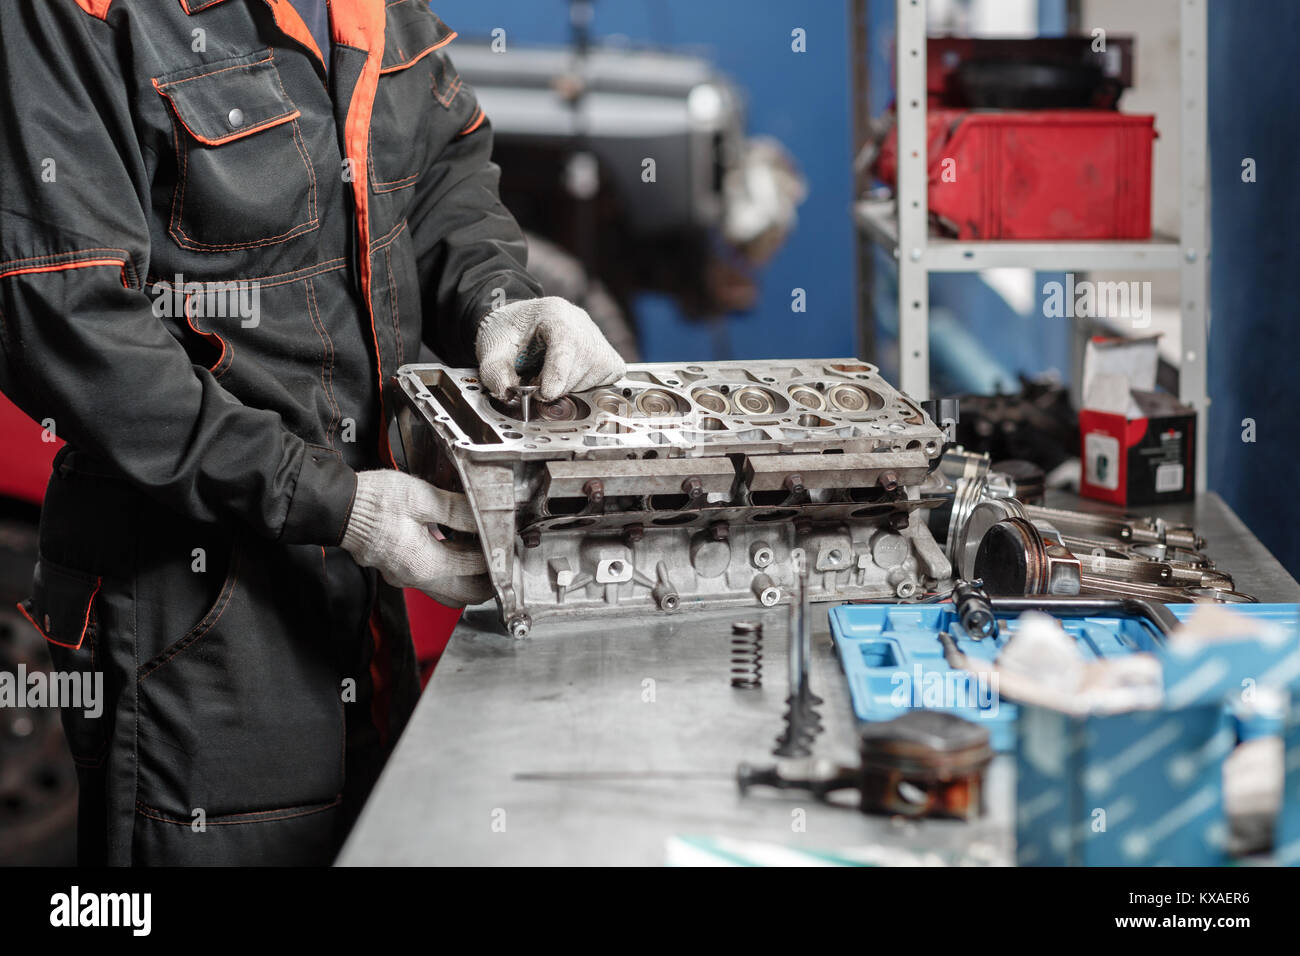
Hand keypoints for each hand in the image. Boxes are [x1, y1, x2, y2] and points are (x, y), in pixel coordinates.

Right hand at [340, 470, 492, 607]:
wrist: (337, 507)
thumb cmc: (372, 502)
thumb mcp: (421, 498)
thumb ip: (456, 509)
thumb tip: (484, 515)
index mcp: (426, 564)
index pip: (475, 567)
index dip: (495, 554)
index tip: (507, 540)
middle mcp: (416, 578)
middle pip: (465, 595)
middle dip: (488, 581)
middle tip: (501, 560)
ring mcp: (405, 576)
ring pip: (448, 591)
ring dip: (468, 578)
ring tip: (481, 551)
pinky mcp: (397, 568)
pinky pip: (431, 578)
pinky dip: (449, 568)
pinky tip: (454, 545)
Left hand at [475, 296, 625, 400]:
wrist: (521, 323)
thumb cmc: (509, 332)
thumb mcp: (492, 348)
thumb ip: (495, 371)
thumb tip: (507, 393)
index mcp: (554, 314)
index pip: (565, 346)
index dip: (556, 375)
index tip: (545, 395)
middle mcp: (583, 324)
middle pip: (579, 368)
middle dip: (556, 386)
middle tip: (536, 380)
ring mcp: (599, 340)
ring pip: (594, 380)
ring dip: (569, 389)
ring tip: (551, 376)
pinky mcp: (609, 357)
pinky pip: (607, 382)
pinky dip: (588, 388)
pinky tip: (570, 378)